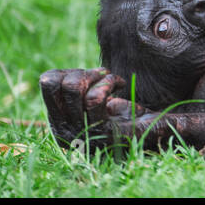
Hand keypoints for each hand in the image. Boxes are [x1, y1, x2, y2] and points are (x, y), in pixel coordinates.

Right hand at [39, 67, 166, 151]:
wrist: (157, 131)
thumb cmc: (125, 114)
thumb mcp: (93, 100)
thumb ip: (75, 88)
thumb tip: (47, 77)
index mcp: (59, 122)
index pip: (47, 83)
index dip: (69, 71)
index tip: (91, 76)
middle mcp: (66, 131)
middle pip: (58, 83)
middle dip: (83, 72)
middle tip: (102, 78)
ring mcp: (83, 133)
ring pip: (73, 87)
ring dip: (98, 76)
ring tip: (112, 82)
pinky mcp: (104, 133)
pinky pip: (95, 98)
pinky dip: (109, 82)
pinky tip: (121, 84)